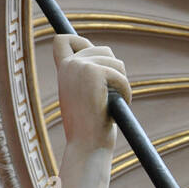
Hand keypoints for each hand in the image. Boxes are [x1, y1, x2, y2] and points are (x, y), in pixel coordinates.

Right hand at [53, 34, 131, 152]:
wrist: (86, 147)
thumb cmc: (89, 129)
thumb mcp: (83, 97)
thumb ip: (88, 77)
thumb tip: (105, 57)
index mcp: (63, 71)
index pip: (63, 40)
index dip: (82, 43)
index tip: (95, 64)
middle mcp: (69, 64)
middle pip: (105, 50)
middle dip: (114, 73)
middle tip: (108, 98)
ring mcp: (80, 66)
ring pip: (117, 62)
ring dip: (121, 85)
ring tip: (111, 105)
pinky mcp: (95, 72)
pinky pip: (121, 76)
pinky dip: (125, 93)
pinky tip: (114, 109)